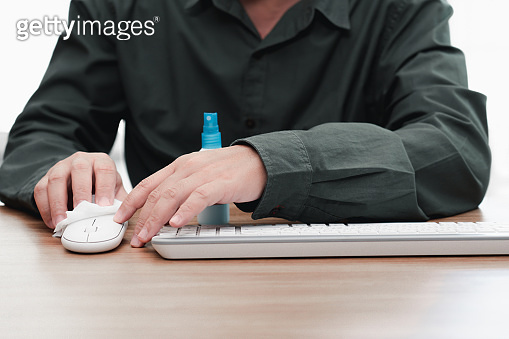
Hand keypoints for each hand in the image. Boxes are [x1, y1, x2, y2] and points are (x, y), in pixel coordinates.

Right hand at [34, 152, 127, 228]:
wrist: (81, 177)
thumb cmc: (101, 184)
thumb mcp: (115, 189)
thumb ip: (120, 201)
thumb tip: (123, 216)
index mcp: (101, 161)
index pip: (104, 169)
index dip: (105, 188)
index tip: (104, 206)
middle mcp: (81, 160)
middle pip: (79, 169)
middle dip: (81, 192)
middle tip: (82, 212)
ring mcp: (61, 167)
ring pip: (56, 179)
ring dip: (58, 203)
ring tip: (63, 221)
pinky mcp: (45, 178)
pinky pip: (41, 190)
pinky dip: (45, 208)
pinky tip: (53, 222)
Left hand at [114, 145, 266, 246]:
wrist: (259, 161)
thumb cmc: (230, 170)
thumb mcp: (200, 174)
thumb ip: (183, 187)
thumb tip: (165, 210)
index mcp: (180, 166)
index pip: (149, 184)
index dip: (132, 202)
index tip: (121, 218)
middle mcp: (188, 168)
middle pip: (157, 193)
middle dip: (142, 217)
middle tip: (135, 238)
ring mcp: (203, 175)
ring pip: (172, 196)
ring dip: (156, 219)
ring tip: (148, 236)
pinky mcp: (220, 184)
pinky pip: (198, 198)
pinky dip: (185, 211)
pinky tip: (176, 223)